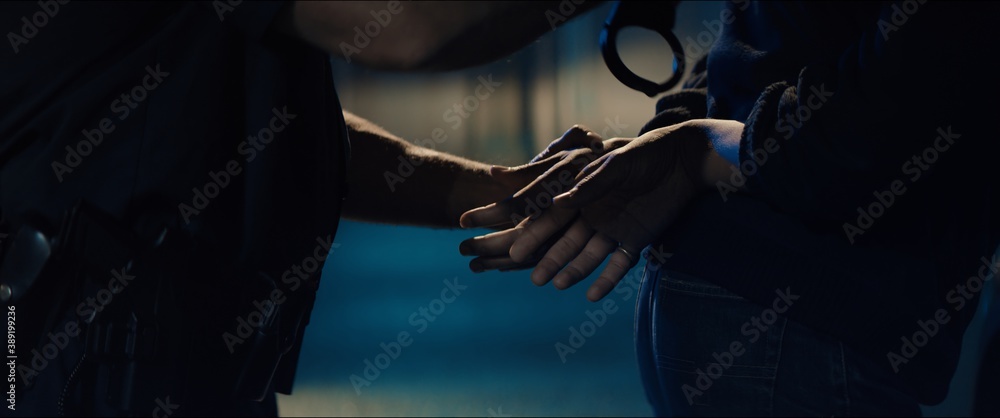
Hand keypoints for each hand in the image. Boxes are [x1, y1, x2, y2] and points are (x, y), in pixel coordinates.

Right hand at [462, 119, 742, 300]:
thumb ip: (589, 185)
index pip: (550, 215)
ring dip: (573, 270)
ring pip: (588, 255)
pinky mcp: (637, 239)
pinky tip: (592, 296)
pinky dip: (607, 280)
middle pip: (565, 240)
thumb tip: (558, 202)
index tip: (511, 246)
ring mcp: (614, 229)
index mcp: (584, 193)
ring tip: (556, 284)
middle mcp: (594, 214)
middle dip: (547, 257)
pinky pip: (619, 264)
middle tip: (530, 276)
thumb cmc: (645, 153)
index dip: (531, 230)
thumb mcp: (615, 164)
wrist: (684, 159)